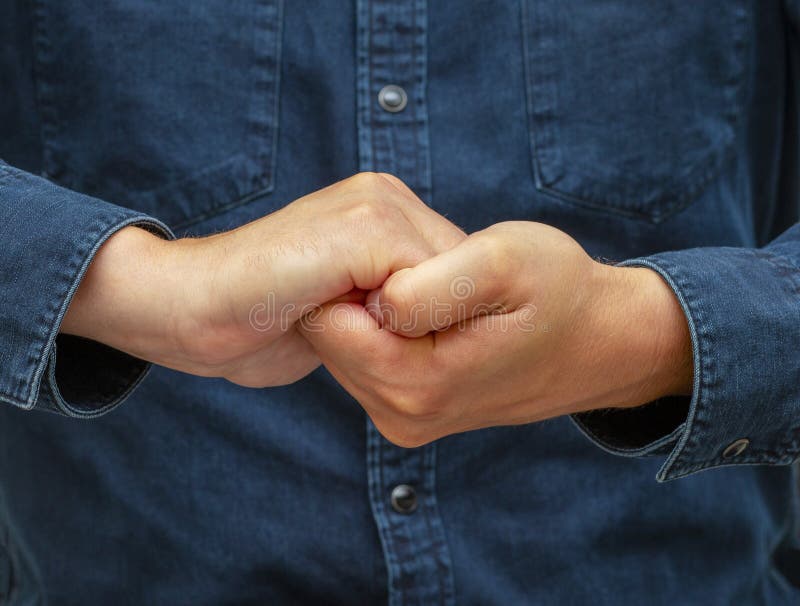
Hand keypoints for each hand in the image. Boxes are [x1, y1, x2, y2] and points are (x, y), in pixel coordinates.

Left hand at [61, 173, 464, 386]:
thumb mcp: (336, 254)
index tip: (385, 326)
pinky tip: (359, 345)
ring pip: (425, 311)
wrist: (194, 316)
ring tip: (358, 339)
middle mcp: (382, 222)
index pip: (454, 263)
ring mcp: (369, 260)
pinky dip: (391, 344)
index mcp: (380, 204)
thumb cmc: (249, 287)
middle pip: (443, 287)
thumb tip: (435, 289)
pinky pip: (400, 325)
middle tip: (369, 335)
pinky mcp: (358, 296)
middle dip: (419, 321)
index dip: (432, 306)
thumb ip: (399, 252)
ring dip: (403, 336)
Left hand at [300, 221, 692, 446]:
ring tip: (431, 291)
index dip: (355, 273)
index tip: (401, 258)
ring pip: (345, 348)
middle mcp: (402, 413)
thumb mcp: (501, 263)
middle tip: (421, 270)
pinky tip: (428, 313)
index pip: (330, 320)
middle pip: (332, 338)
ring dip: (372, 311)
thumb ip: (428, 282)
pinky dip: (383, 329)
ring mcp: (405, 418)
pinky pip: (366, 359)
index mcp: (418, 382)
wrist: (599, 341)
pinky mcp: (410, 410)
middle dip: (360, 293)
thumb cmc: (558, 290)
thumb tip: (374, 297)